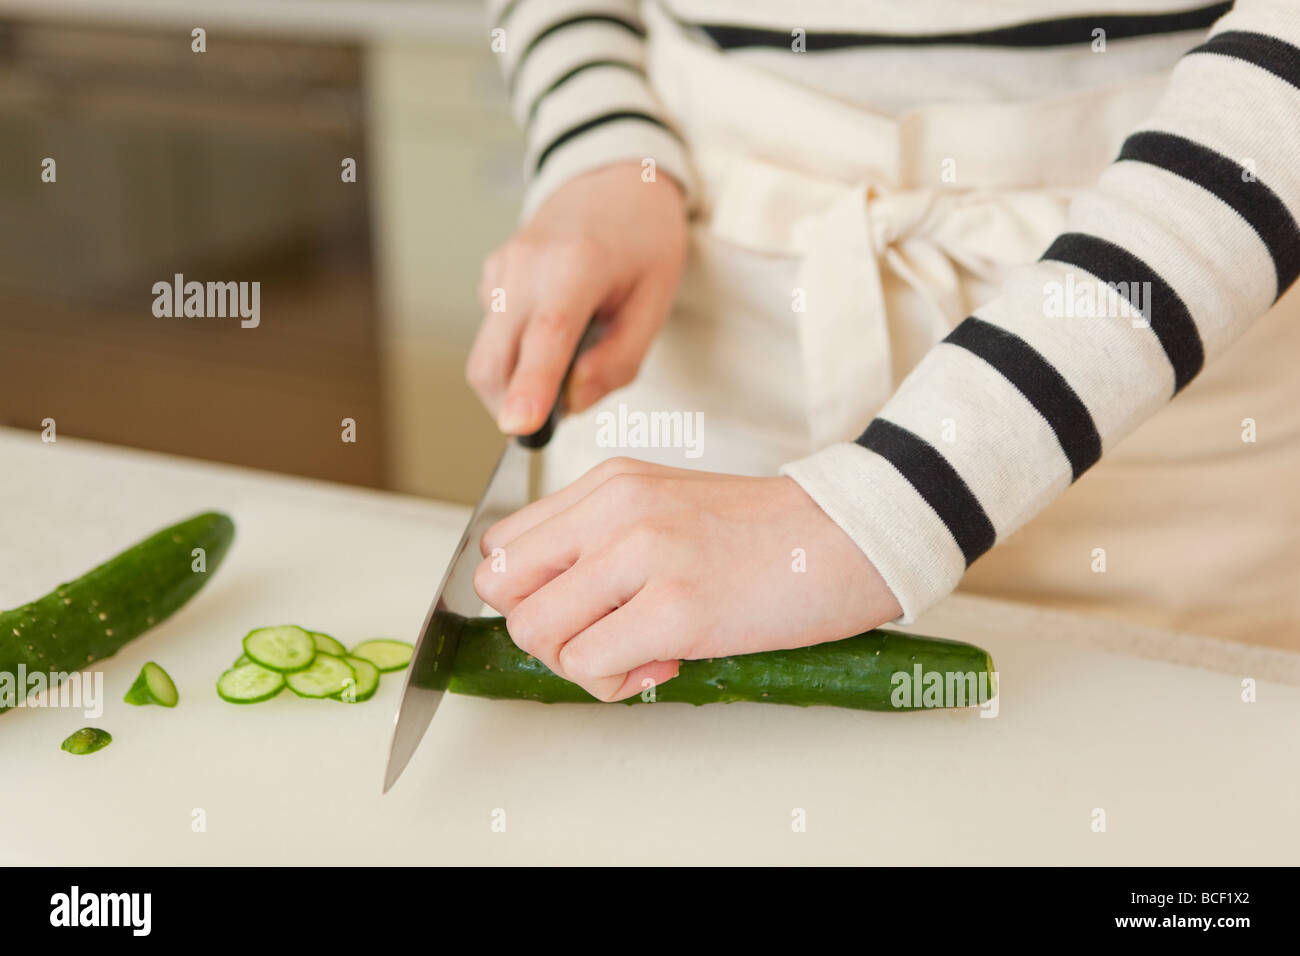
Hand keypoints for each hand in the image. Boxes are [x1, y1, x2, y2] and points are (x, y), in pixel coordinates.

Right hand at [468, 163, 688, 433]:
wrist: (615, 180)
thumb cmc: (643, 239)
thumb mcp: (656, 301)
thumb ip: (619, 360)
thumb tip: (574, 402)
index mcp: (578, 265)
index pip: (547, 337)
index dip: (531, 387)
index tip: (518, 427)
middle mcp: (527, 265)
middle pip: (494, 360)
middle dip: (513, 405)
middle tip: (555, 414)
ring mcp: (502, 267)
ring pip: (486, 354)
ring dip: (515, 382)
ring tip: (564, 362)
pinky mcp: (491, 275)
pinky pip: (493, 334)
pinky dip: (516, 352)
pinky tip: (552, 329)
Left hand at [473, 458, 902, 700]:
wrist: (847, 536)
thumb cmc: (764, 534)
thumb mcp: (666, 506)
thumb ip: (602, 540)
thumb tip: (553, 604)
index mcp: (609, 484)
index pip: (504, 546)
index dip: (527, 594)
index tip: (576, 611)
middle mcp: (615, 510)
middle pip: (502, 588)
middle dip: (540, 631)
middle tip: (595, 639)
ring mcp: (644, 555)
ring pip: (535, 631)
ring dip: (577, 662)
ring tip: (635, 652)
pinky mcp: (677, 608)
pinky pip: (590, 664)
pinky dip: (617, 683)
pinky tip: (664, 663)